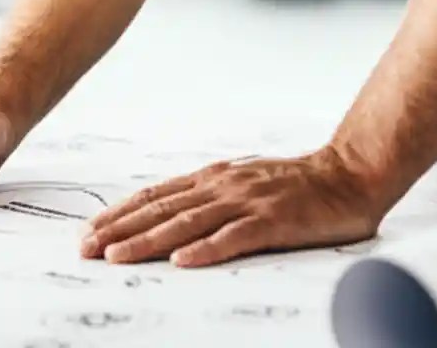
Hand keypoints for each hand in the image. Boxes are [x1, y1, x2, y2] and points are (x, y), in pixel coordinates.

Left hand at [80, 148, 384, 266]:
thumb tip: (170, 217)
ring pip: (187, 223)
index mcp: (213, 180)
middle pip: (161, 210)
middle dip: (119, 230)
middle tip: (87, 248)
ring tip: (117, 257)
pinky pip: (234, 238)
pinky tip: (182, 261)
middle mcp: (222, 187)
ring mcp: (247, 202)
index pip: (155, 196)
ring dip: (148, 241)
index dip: (120, 214)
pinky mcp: (273, 221)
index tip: (90, 230)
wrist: (349, 174)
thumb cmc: (297, 185)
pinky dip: (205, 250)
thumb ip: (210, 198)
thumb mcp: (243, 184)